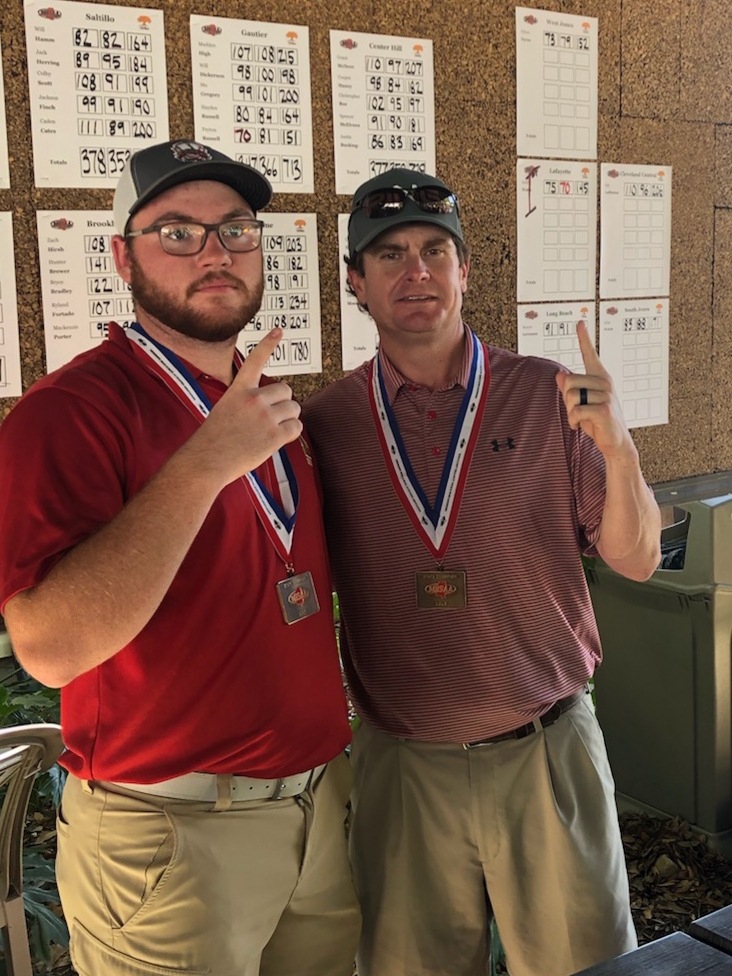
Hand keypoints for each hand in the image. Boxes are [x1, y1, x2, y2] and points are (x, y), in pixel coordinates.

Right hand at [187, 328, 301, 485]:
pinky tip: (277, 439)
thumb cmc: (213, 440)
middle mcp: (254, 399)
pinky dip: (291, 433)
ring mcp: (266, 417)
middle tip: (271, 417)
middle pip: (286, 390)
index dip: (268, 344)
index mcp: (238, 390)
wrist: (207, 461)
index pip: (255, 361)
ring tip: (271, 430)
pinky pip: (296, 427)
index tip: (279, 330)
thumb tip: (268, 407)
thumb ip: (245, 403)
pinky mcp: (275, 435)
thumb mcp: (224, 409)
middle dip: (282, 403)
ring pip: (294, 408)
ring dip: (288, 418)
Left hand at [554, 320, 632, 458]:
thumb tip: (559, 375)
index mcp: (600, 378)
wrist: (614, 442)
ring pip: (571, 396)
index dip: (584, 338)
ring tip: (580, 420)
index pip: (590, 354)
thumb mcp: (580, 404)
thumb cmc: (597, 422)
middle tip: (577, 412)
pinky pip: (576, 410)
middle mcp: (605, 382)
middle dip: (566, 400)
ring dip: (570, 413)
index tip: (580, 323)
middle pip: (569, 380)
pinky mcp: (604, 409)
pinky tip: (580, 426)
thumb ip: (570, 389)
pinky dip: (573, 421)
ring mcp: (606, 395)